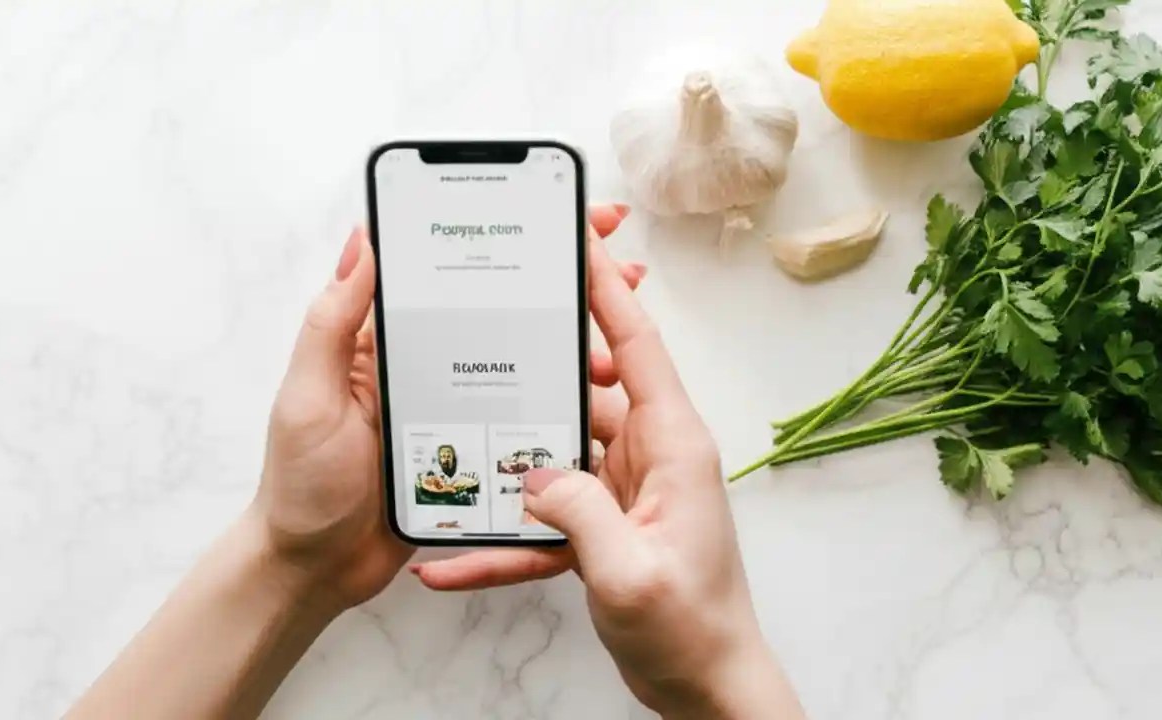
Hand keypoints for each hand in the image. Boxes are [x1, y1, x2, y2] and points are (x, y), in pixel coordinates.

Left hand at [250, 205, 640, 615]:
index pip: (455, 274)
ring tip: (616, 354)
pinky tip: (593, 411)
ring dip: (573, 353)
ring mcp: (452, 412)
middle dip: (565, 289)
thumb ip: (333, 322)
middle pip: (505, 315)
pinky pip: (523, 427)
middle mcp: (428, 368)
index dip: (508, 242)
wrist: (314, 570)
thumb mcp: (310, 396)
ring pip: (524, 368)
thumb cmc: (300, 484)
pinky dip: (559, 413)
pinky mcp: (470, 456)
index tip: (560, 216)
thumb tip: (362, 241)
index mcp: (387, 342)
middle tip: (621, 272)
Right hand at [415, 238, 803, 717]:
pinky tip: (455, 559)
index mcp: (674, 448)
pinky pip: (546, 514)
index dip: (607, 291)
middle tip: (491, 335)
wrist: (705, 684)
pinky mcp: (603, 523)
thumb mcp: (629, 573)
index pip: (638, 348)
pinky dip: (505, 536)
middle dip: (539, 370)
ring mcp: (624, 490)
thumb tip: (532, 474)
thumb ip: (578, 513)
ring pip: (556, 450)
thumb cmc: (692, 630)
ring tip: (456, 456)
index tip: (582, 243)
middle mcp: (651, 457)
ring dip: (512, 459)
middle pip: (588, 390)